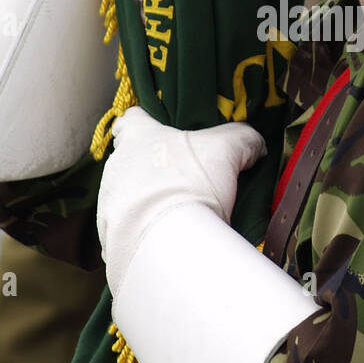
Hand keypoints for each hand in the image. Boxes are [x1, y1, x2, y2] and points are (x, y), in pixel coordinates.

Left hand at [97, 107, 265, 296]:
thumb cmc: (191, 183)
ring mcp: (108, 202)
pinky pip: (129, 230)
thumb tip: (255, 145)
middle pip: (132, 159)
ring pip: (129, 195)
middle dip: (154, 168)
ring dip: (149, 202)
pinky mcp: (110, 236)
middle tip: (185, 179)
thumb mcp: (228, 148)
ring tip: (180, 215)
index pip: (131, 119)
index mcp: (137, 136)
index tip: (164, 133)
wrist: (168, 243)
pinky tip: (169, 239)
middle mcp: (117, 165)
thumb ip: (243, 138)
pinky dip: (146, 232)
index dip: (147, 123)